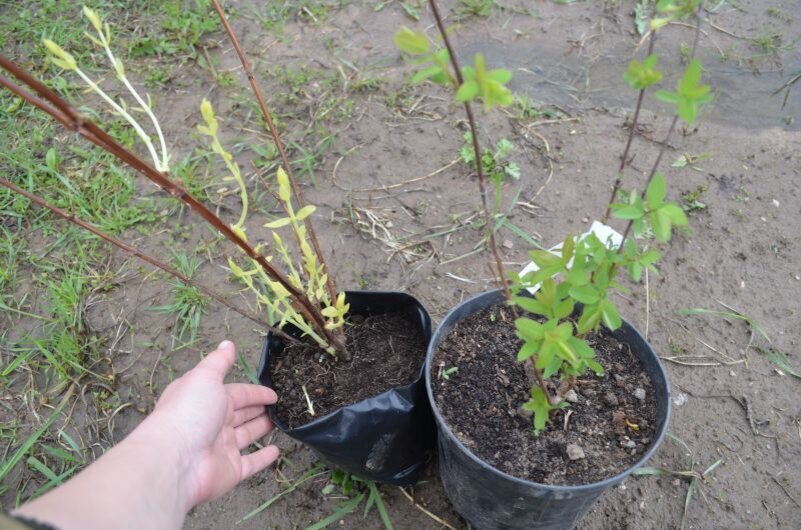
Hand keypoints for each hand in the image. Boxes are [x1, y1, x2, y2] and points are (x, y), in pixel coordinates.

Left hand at [145, 340, 279, 505]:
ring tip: (280, 421)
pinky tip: (276, 451)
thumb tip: (228, 343)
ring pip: (246, 435)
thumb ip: (219, 362)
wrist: (175, 460)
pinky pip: (251, 463)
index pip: (236, 393)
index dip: (255, 392)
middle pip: (240, 413)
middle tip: (279, 405)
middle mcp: (212, 423)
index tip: (274, 392)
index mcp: (206, 400)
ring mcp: (221, 448)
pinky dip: (263, 458)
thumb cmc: (189, 412)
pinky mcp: (230, 470)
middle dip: (257, 408)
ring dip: (261, 428)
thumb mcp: (205, 377)